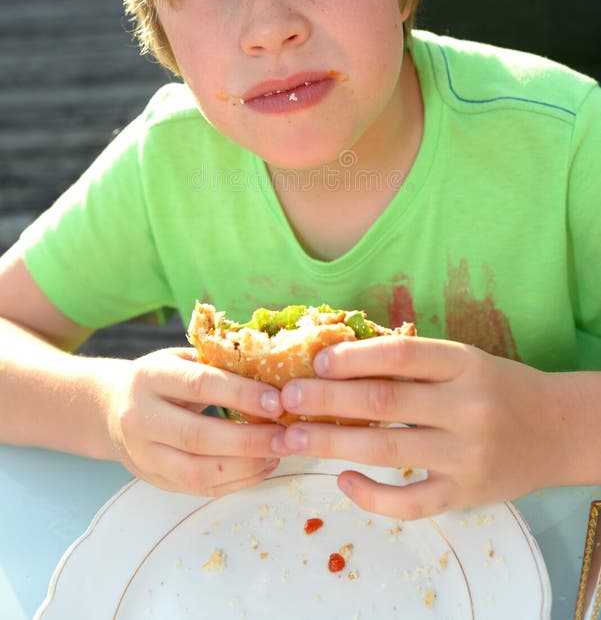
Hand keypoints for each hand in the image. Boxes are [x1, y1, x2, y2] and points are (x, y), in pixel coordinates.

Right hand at [105, 347, 283, 495]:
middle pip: (198, 436)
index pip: (200, 385)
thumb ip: (218, 362)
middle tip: (286, 436)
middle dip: (249, 440)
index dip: (241, 394)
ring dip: (246, 466)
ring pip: (198, 471)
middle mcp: (140, 418)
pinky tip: (263, 466)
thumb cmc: (161, 377)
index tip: (277, 400)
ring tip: (279, 452)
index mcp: (150, 377)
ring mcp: (144, 455)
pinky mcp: (155, 480)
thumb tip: (274, 367)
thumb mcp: (181, 358)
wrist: (111, 409)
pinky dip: (237, 481)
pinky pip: (200, 489)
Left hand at [273, 335, 569, 518]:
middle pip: (384, 402)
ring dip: (331, 443)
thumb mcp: (464, 360)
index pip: (400, 356)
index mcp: (464, 364)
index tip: (315, 362)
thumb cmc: (496, 387)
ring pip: (387, 450)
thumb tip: (337, 359)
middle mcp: (466, 408)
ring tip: (292, 438)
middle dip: (326, 400)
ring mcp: (466, 455)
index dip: (352, 357)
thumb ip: (413, 361)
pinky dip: (371, 496)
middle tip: (286, 398)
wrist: (555, 430)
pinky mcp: (465, 495)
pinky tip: (342, 481)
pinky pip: (410, 503)